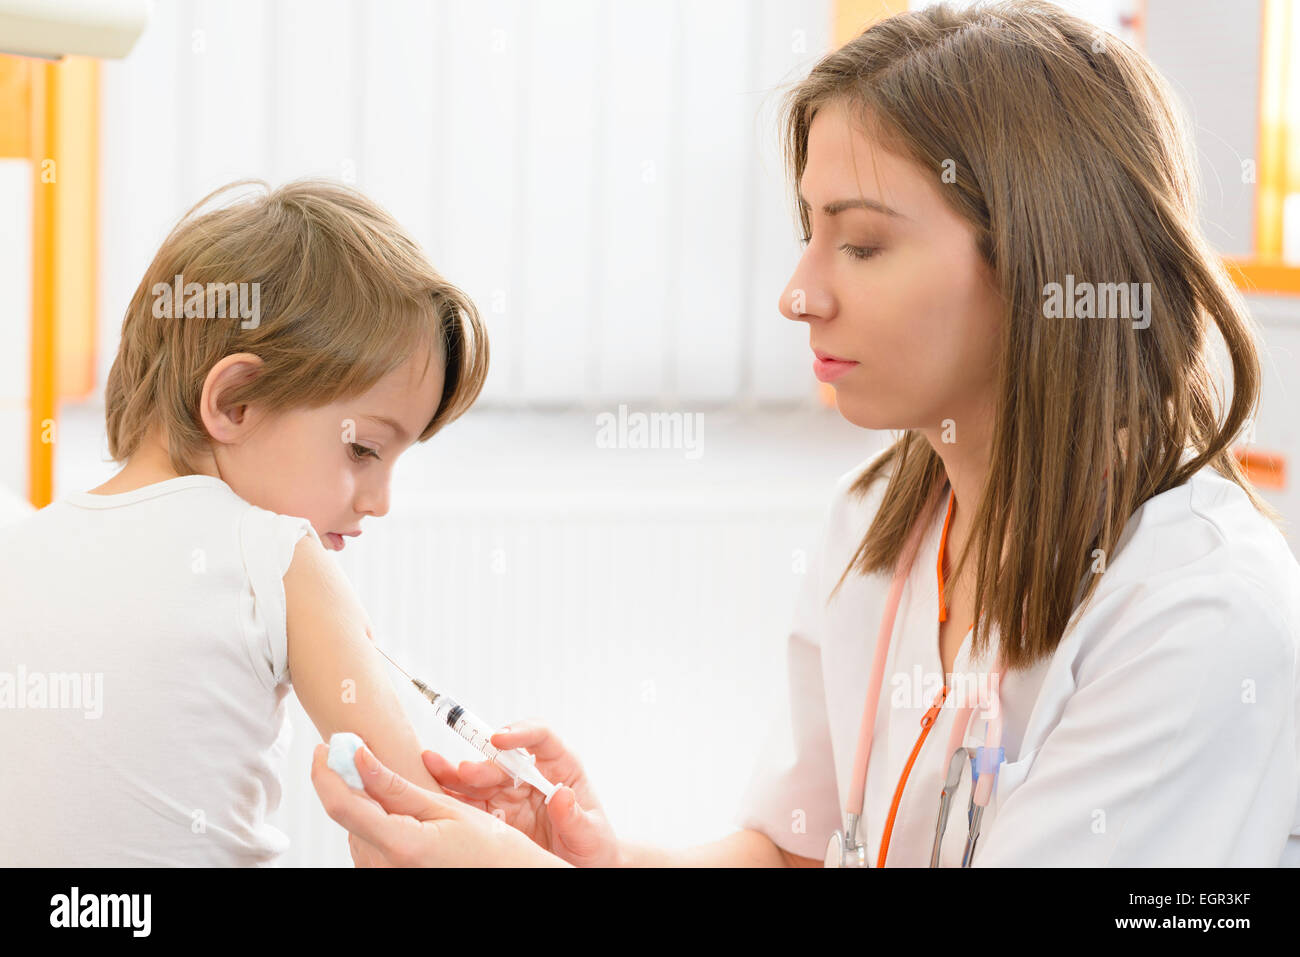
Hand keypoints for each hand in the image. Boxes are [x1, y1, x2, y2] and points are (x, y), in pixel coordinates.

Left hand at [310, 741, 568, 866]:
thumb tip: (360, 758)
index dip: (325, 773)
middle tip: (367, 758)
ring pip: (357, 829)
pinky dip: (378, 825)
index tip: (324, 748)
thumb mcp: (447, 808)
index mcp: (401, 846)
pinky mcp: (385, 878)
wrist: (506, 878)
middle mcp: (383, 868)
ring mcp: (382, 876)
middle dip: (352, 783)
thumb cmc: (489, 850)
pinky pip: (368, 846)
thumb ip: (396, 786)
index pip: (342, 805)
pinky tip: (405, 820)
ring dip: (367, 805)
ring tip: (403, 798)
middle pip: (348, 815)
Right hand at [421, 719, 621, 866]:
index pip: (540, 737)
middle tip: (465, 772)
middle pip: (503, 759)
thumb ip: (574, 815)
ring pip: (480, 776)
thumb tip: (561, 794)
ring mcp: (509, 792)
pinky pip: (469, 802)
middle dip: (483, 763)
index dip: (520, 732)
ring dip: (457, 773)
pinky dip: (450, 796)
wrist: (580, 867)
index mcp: (561, 767)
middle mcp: (531, 774)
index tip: (500, 739)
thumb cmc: (593, 845)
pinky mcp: (493, 813)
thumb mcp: (590, 833)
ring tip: (433, 768)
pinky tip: (433, 791)